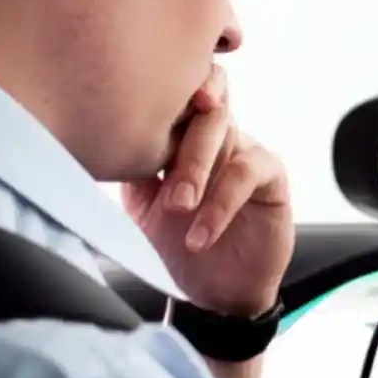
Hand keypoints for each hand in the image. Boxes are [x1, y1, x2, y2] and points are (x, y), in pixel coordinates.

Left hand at [122, 65, 292, 315]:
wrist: (216, 289)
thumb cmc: (178, 243)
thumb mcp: (141, 205)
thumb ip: (132, 168)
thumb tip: (106, 138)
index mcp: (183, 132)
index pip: (176, 90)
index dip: (160, 88)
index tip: (131, 107)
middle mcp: (216, 133)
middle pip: (201, 100)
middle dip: (177, 137)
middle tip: (159, 177)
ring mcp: (245, 149)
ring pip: (223, 130)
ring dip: (195, 169)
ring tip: (177, 209)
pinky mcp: (271, 176)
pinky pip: (247, 171)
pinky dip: (221, 202)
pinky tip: (201, 234)